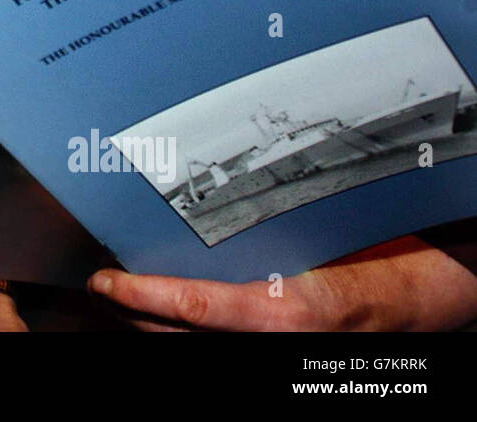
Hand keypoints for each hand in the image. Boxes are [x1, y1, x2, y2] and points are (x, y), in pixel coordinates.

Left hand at [87, 234, 476, 330]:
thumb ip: (286, 218)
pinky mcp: (279, 349)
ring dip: (151, 324)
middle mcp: (281, 340)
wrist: (437, 290)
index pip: (204, 310)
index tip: (109, 282)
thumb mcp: (344, 227)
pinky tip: (162, 303)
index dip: (148, 299)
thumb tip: (233, 184)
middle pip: (184, 338)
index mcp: (298, 309)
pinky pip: (220, 342)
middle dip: (133, 313)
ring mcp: (280, 352)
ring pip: (194, 348)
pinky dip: (183, 327)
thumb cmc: (399, 253)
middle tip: (99, 280)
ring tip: (119, 292)